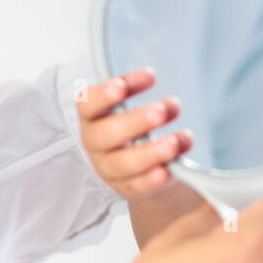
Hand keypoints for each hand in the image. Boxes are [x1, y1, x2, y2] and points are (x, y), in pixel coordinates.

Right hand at [77, 68, 192, 199]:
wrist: (145, 163)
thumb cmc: (138, 122)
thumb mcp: (135, 103)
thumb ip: (138, 91)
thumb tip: (150, 74)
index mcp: (92, 116)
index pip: (87, 103)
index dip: (103, 95)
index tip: (123, 85)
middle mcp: (95, 143)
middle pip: (104, 135)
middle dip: (134, 122)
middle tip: (161, 111)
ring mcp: (108, 168)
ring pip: (122, 163)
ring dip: (149, 152)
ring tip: (175, 142)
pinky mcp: (126, 188)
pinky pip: (137, 186)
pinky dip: (152, 180)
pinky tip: (169, 171)